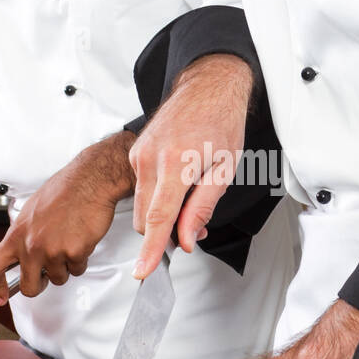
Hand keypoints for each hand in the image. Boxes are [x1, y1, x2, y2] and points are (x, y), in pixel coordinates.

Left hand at [0, 131, 135, 302]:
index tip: (0, 296)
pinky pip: (77, 269)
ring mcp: (52, 251)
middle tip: (46, 277)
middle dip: (39, 285)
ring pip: (58, 278)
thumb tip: (23, 250)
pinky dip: (82, 259)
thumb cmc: (64, 190)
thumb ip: (25, 234)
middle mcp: (31, 245)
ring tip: (70, 242)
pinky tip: (81, 239)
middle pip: (28, 286)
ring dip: (65, 267)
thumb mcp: (32, 211)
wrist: (89, 181)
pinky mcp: (73, 253)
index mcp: (17, 233)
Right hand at [130, 54, 252, 278]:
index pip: (158, 218)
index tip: (142, 271)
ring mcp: (138, 154)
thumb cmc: (221, 123)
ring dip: (161, 216)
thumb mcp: (224, 170)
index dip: (150, 249)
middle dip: (165, 233)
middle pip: (145, 219)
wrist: (207, 88)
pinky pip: (140, 190)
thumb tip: (187, 239)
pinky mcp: (135, 153)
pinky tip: (178, 185)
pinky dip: (156, 198)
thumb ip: (202, 208)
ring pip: (141, 207)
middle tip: (195, 228)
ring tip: (190, 202)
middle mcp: (150, 158)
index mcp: (176, 163)